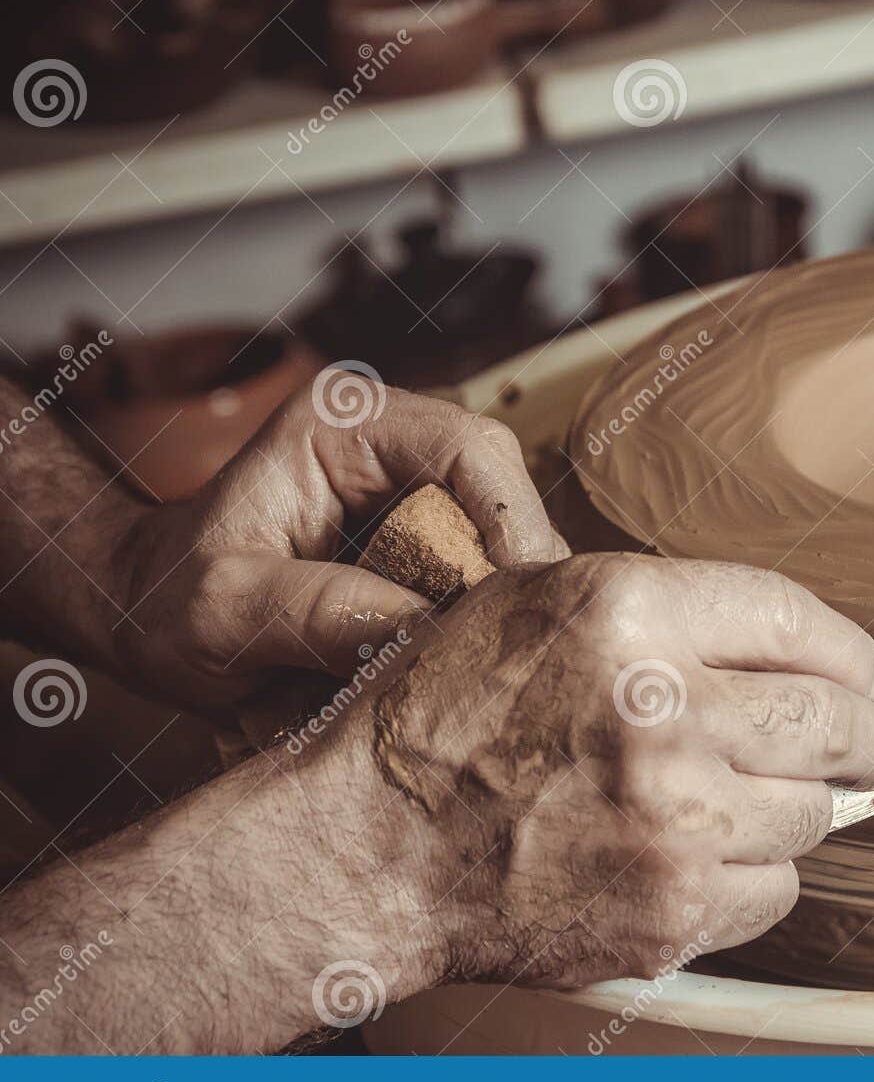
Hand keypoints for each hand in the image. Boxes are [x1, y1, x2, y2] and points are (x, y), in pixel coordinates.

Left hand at [107, 384, 566, 714]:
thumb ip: (318, 614)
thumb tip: (426, 632)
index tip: (517, 601)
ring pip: (506, 533)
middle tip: (522, 644)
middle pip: (504, 489)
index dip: (510, 519)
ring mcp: (412, 490)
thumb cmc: (166, 601)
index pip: (467, 448)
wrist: (143, 616)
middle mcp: (392, 442)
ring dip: (508, 596)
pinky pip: (485, 569)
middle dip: (520, 566)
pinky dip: (486, 614)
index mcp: (342, 423)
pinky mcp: (423, 540)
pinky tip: (474, 657)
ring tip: (500, 659)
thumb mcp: (223, 611)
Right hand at [351, 553, 873, 986]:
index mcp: (629, 615)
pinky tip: (697, 856)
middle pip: (836, 722)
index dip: (850, 650)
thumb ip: (666, 608)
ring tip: (732, 798)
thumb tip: (795, 643)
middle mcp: (662, 714)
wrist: (366, 848)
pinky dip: (754, 876)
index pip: (797, 621)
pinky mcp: (670, 913)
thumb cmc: (440, 718)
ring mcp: (672, 824)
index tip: (864, 673)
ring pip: (814, 814)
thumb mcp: (536, 603)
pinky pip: (777, 891)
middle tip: (853, 740)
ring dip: (790, 805)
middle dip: (860, 732)